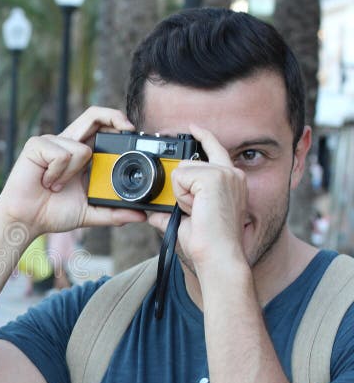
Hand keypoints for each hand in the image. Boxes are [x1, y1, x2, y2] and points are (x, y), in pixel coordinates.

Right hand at [0, 106, 147, 237]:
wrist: (26, 220)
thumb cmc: (52, 213)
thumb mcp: (89, 213)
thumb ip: (114, 213)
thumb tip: (141, 216)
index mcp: (80, 154)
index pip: (102, 127)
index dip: (119, 123)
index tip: (134, 133)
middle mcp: (67, 143)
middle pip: (94, 115)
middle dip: (114, 116)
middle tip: (128, 129)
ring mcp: (51, 142)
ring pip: (81, 148)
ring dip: (72, 175)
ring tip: (56, 186)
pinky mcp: (36, 145)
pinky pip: (62, 156)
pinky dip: (57, 175)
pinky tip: (46, 182)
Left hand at [148, 124, 247, 268]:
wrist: (218, 255)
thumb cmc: (207, 243)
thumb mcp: (186, 220)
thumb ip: (170, 209)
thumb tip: (150, 211)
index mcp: (231, 180)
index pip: (215, 148)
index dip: (201, 136)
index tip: (191, 127)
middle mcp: (232, 173)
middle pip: (187, 163)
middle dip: (181, 189)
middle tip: (195, 211)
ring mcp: (225, 174)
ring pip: (182, 170)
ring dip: (181, 194)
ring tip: (196, 211)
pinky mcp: (214, 178)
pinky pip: (180, 177)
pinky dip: (181, 195)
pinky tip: (196, 208)